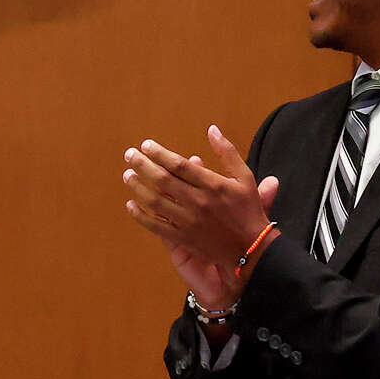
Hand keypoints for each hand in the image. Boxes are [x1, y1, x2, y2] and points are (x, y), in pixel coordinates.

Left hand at [123, 126, 279, 306]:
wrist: (251, 249)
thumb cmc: (248, 210)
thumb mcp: (244, 177)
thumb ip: (227, 152)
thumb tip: (212, 129)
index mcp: (212, 184)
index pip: (179, 165)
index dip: (159, 153)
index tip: (146, 145)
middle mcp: (198, 202)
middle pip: (162, 180)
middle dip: (142, 165)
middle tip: (129, 154)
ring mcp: (188, 221)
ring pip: (155, 201)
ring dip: (138, 187)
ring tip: (128, 174)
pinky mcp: (183, 238)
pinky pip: (156, 226)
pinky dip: (141, 216)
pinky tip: (130, 205)